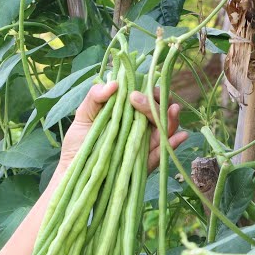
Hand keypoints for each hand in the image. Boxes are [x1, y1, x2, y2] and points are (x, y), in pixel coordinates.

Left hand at [56, 82, 188, 175]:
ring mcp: (143, 145)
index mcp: (127, 113)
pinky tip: (180, 136)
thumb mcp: (83, 115)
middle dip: (156, 103)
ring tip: (172, 111)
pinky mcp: (144, 164)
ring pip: (165, 129)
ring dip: (170, 119)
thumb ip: (95, 96)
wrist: (73, 170)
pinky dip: (173, 144)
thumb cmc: (78, 143)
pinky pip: (162, 154)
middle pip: (159, 111)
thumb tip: (115, 84)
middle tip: (137, 100)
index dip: (150, 90)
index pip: (147, 97)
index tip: (139, 89)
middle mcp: (139, 127)